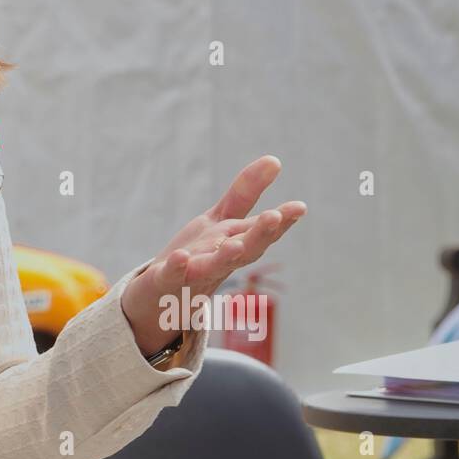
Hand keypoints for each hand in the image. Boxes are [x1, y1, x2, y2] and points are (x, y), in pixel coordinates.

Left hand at [120, 156, 305, 358]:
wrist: (159, 298)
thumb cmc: (197, 256)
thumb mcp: (220, 220)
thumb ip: (245, 192)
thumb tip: (275, 160)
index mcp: (235, 244)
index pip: (260, 231)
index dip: (280, 221)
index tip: (299, 207)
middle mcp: (220, 261)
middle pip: (245, 249)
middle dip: (260, 235)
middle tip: (275, 217)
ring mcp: (194, 274)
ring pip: (214, 266)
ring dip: (226, 256)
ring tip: (235, 246)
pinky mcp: (165, 281)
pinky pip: (171, 275)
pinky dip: (177, 267)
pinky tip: (181, 257)